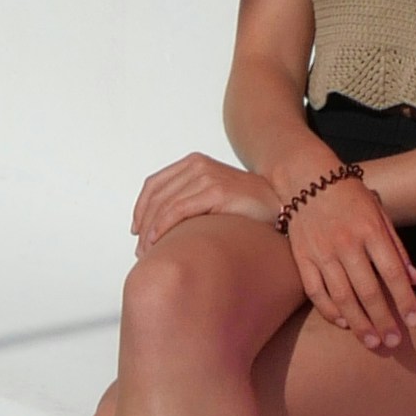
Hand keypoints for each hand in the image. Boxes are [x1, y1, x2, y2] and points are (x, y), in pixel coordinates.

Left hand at [133, 149, 280, 246]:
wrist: (280, 207)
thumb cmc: (246, 210)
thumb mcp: (210, 199)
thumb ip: (188, 202)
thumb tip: (157, 228)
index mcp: (194, 163)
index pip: (154, 184)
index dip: (140, 208)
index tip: (135, 230)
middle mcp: (198, 165)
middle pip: (156, 195)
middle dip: (144, 225)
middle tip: (140, 249)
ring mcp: (207, 175)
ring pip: (164, 204)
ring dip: (150, 231)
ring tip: (147, 252)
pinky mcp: (216, 190)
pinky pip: (179, 210)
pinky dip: (163, 227)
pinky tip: (158, 242)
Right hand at [288, 166, 415, 363]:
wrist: (305, 177)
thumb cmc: (349, 195)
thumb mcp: (379, 213)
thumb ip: (397, 247)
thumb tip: (415, 280)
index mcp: (370, 230)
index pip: (392, 272)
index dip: (404, 300)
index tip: (415, 322)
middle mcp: (346, 243)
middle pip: (368, 291)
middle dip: (383, 320)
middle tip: (394, 343)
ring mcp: (321, 252)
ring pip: (342, 297)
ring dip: (359, 323)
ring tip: (373, 342)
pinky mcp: (301, 257)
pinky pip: (315, 292)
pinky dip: (329, 311)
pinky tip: (344, 323)